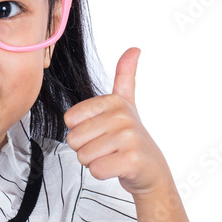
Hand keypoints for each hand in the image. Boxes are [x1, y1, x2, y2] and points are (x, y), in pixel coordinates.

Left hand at [63, 47, 172, 197]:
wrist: (151, 169)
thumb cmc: (131, 139)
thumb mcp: (127, 104)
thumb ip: (125, 77)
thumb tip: (134, 49)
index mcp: (115, 101)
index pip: (70, 119)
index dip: (80, 131)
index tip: (101, 132)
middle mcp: (123, 116)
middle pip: (74, 139)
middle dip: (86, 149)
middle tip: (107, 148)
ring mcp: (129, 138)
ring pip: (84, 156)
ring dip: (94, 161)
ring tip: (112, 156)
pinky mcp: (131, 160)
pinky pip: (96, 169)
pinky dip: (103, 172)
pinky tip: (117, 167)